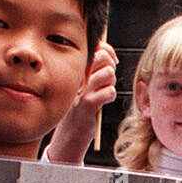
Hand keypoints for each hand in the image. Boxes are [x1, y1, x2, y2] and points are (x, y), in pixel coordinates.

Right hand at [45, 42, 117, 164]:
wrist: (68, 135)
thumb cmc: (79, 108)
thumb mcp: (84, 85)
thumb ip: (94, 69)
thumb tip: (110, 56)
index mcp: (75, 69)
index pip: (94, 47)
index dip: (108, 50)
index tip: (113, 60)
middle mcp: (75, 76)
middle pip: (102, 56)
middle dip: (111, 65)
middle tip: (107, 79)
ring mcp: (81, 90)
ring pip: (107, 73)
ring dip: (111, 83)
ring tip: (104, 91)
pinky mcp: (87, 105)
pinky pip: (109, 92)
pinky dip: (110, 96)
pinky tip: (103, 102)